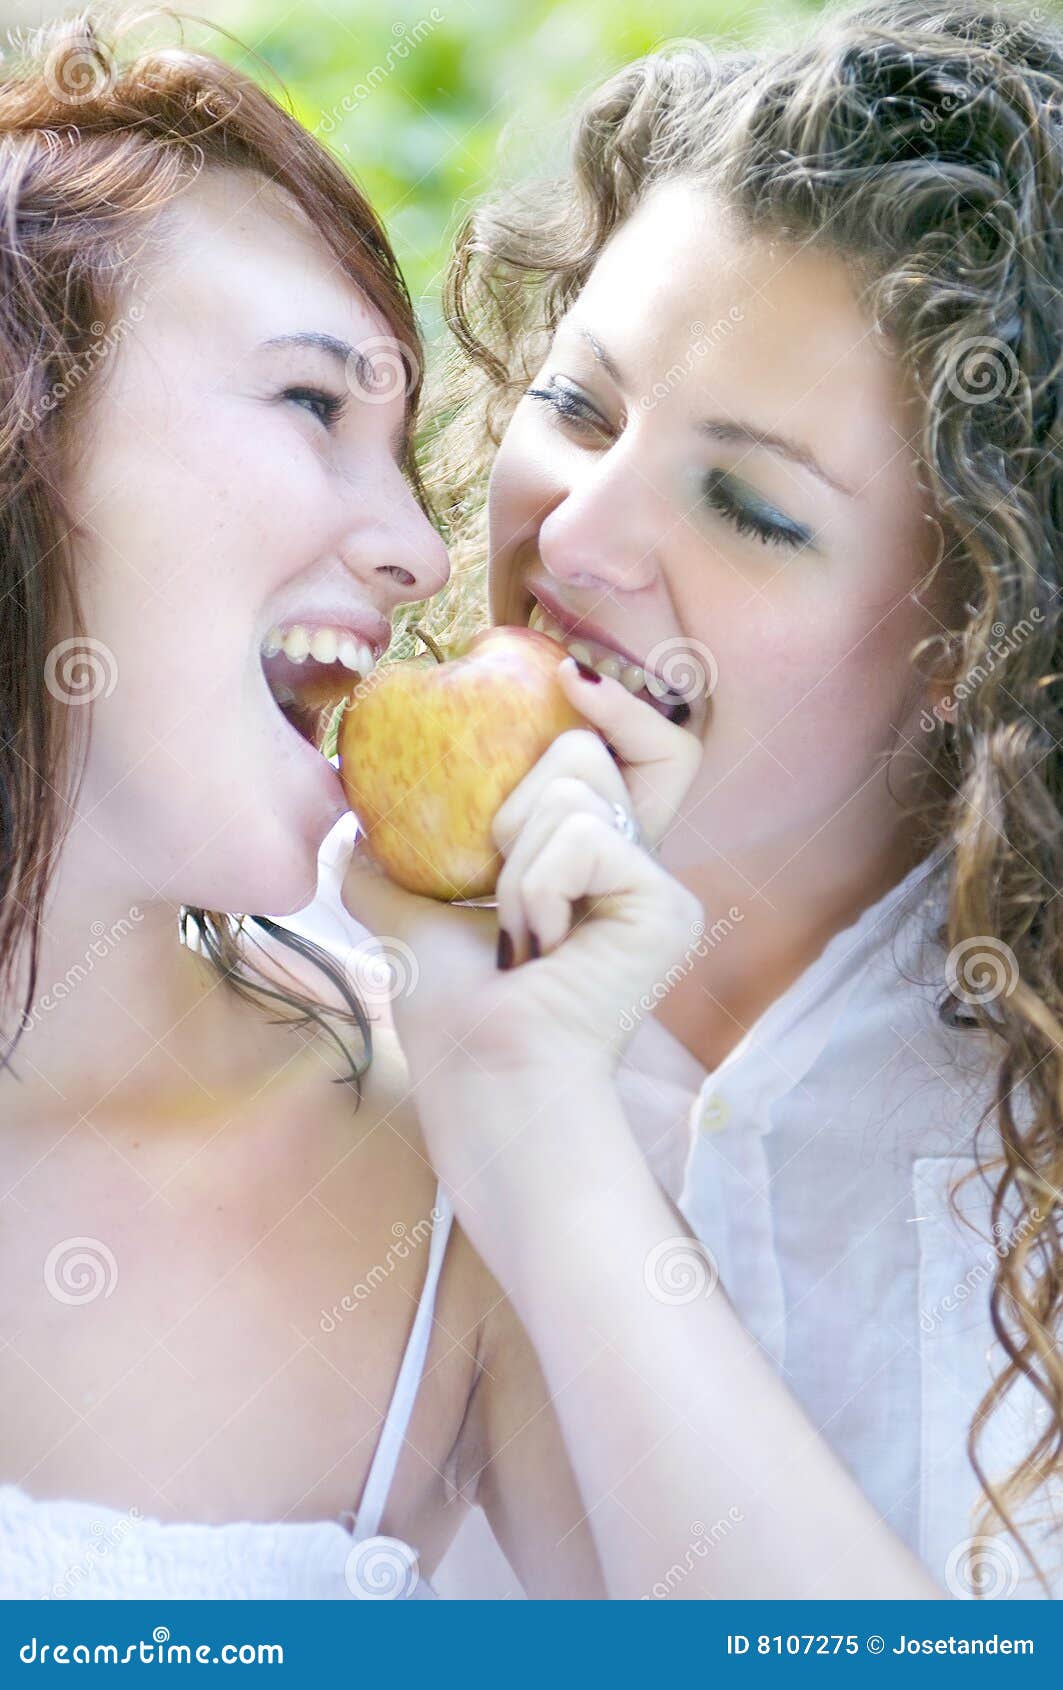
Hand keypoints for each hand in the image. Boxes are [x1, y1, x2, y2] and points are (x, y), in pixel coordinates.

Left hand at [340, 659, 704, 1081]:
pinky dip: (536, 886)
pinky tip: (541, 948)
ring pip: (576, 787)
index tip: (568, 674)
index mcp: (592, 861)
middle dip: (515, 803)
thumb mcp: (408, 921)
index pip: (636, 747)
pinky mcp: (670, 905)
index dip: (617, 703)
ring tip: (520, 936)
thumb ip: (390, 866)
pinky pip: (579, 837)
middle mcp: (638, 864)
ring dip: (516, 863)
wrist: (486, 1078)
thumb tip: (350, 821)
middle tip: (499, 886)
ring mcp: (661, 884)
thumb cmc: (455, 1017)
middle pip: (589, 748)